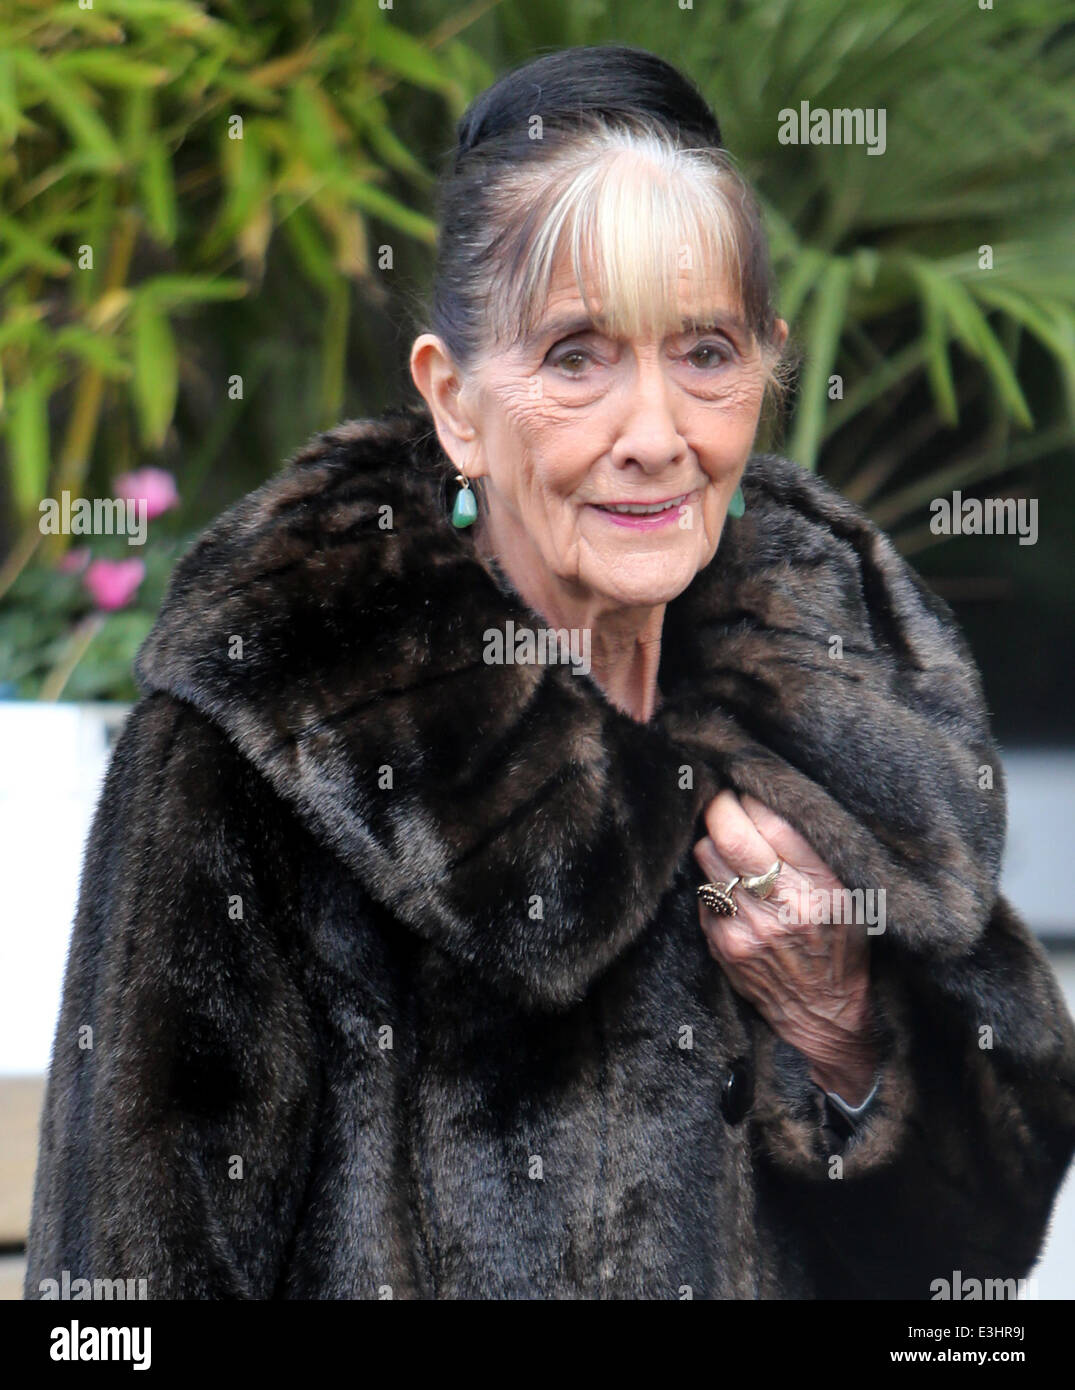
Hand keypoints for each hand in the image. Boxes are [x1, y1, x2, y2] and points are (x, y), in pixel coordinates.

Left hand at [694, 789, 878, 1103]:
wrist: (823, 1015)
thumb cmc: (841, 947)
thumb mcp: (849, 897)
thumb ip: (812, 853)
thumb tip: (766, 802)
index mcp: (821, 890)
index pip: (774, 823)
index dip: (752, 798)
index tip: (749, 792)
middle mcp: (782, 909)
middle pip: (729, 836)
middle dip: (723, 809)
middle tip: (727, 805)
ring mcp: (747, 929)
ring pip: (707, 857)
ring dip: (715, 844)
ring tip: (731, 848)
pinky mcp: (722, 944)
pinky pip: (702, 891)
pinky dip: (714, 882)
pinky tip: (733, 890)